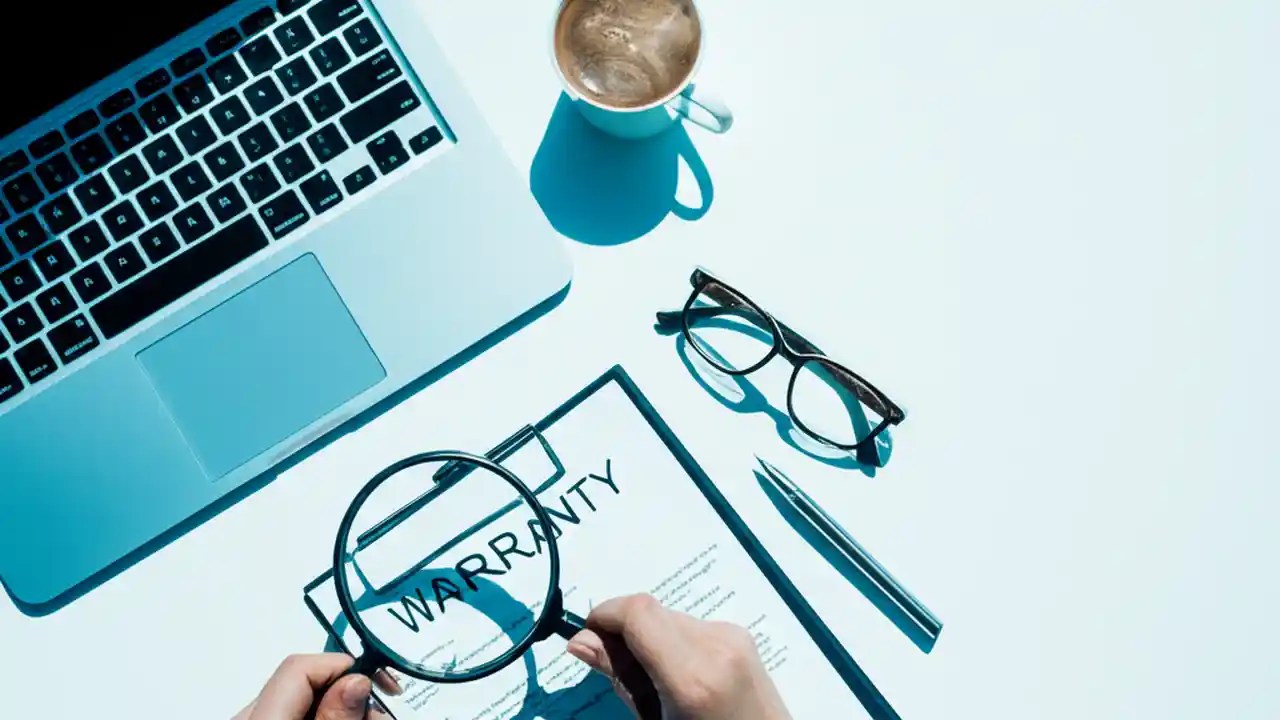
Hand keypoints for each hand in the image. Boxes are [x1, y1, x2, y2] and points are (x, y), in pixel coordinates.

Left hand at [232, 654, 392, 719]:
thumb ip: (335, 718)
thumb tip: (356, 679)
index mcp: (256, 717)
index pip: (299, 666)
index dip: (345, 666)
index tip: (382, 685)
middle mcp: (246, 716)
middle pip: (305, 682)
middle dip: (350, 693)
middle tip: (380, 715)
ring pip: (303, 700)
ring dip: (342, 710)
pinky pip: (293, 713)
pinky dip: (323, 717)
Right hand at [566, 595, 790, 719]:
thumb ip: (620, 678)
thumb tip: (580, 641)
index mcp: (693, 677)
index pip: (638, 611)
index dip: (604, 615)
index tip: (588, 640)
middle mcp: (717, 646)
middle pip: (650, 612)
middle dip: (623, 631)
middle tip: (617, 669)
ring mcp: (735, 637)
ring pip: (669, 616)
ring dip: (648, 637)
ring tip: (654, 679)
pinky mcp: (742, 635)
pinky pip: (691, 625)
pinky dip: (672, 641)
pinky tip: (678, 675)